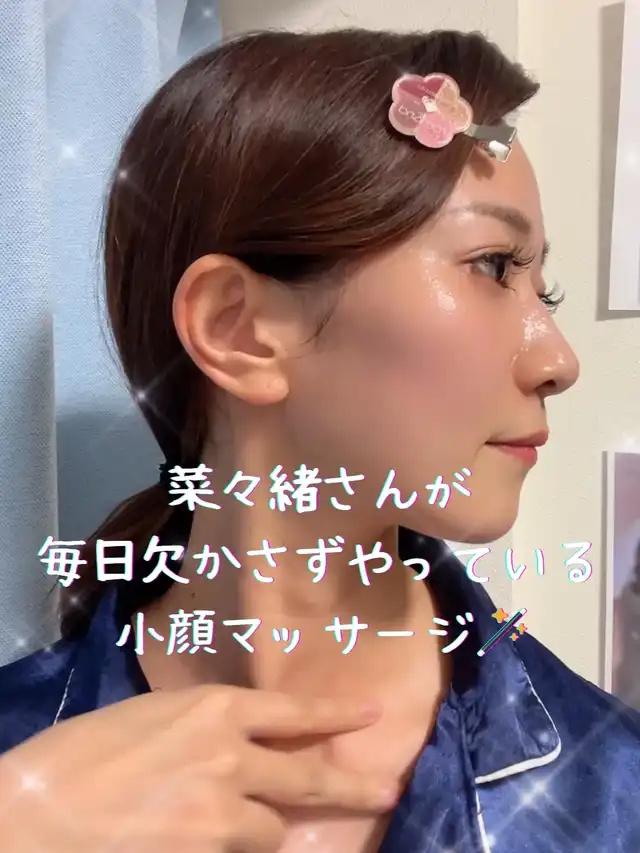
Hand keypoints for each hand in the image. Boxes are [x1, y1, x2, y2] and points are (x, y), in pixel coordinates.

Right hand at [0, 685, 395, 852]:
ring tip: (237, 829)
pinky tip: (209, 844)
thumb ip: (204, 728)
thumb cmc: (84, 752)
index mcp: (215, 709)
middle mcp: (231, 756)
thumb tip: (237, 743)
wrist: (37, 811)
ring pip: (273, 831)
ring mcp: (222, 812)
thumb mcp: (154, 717)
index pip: (294, 711)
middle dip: (353, 784)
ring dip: (263, 831)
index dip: (336, 714)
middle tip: (387, 788)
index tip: (372, 714)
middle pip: (309, 777)